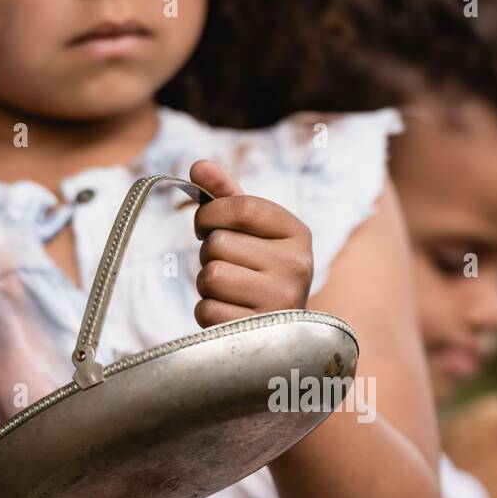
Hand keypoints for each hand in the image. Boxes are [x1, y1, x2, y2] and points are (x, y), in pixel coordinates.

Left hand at [189, 159, 312, 326]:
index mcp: (298, 234)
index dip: (210, 214)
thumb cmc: (262, 273)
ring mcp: (280, 301)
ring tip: (231, 292)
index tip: (204, 226)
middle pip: (218, 244)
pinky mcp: (258, 332)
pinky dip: (209, 312)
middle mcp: (296, 266)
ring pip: (210, 276)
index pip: (242, 207)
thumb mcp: (253, 233)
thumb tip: (198, 165)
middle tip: (229, 268)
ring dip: (208, 285)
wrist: (283, 332)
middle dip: (210, 256)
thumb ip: (228, 198)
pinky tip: (231, 314)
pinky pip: (207, 310)